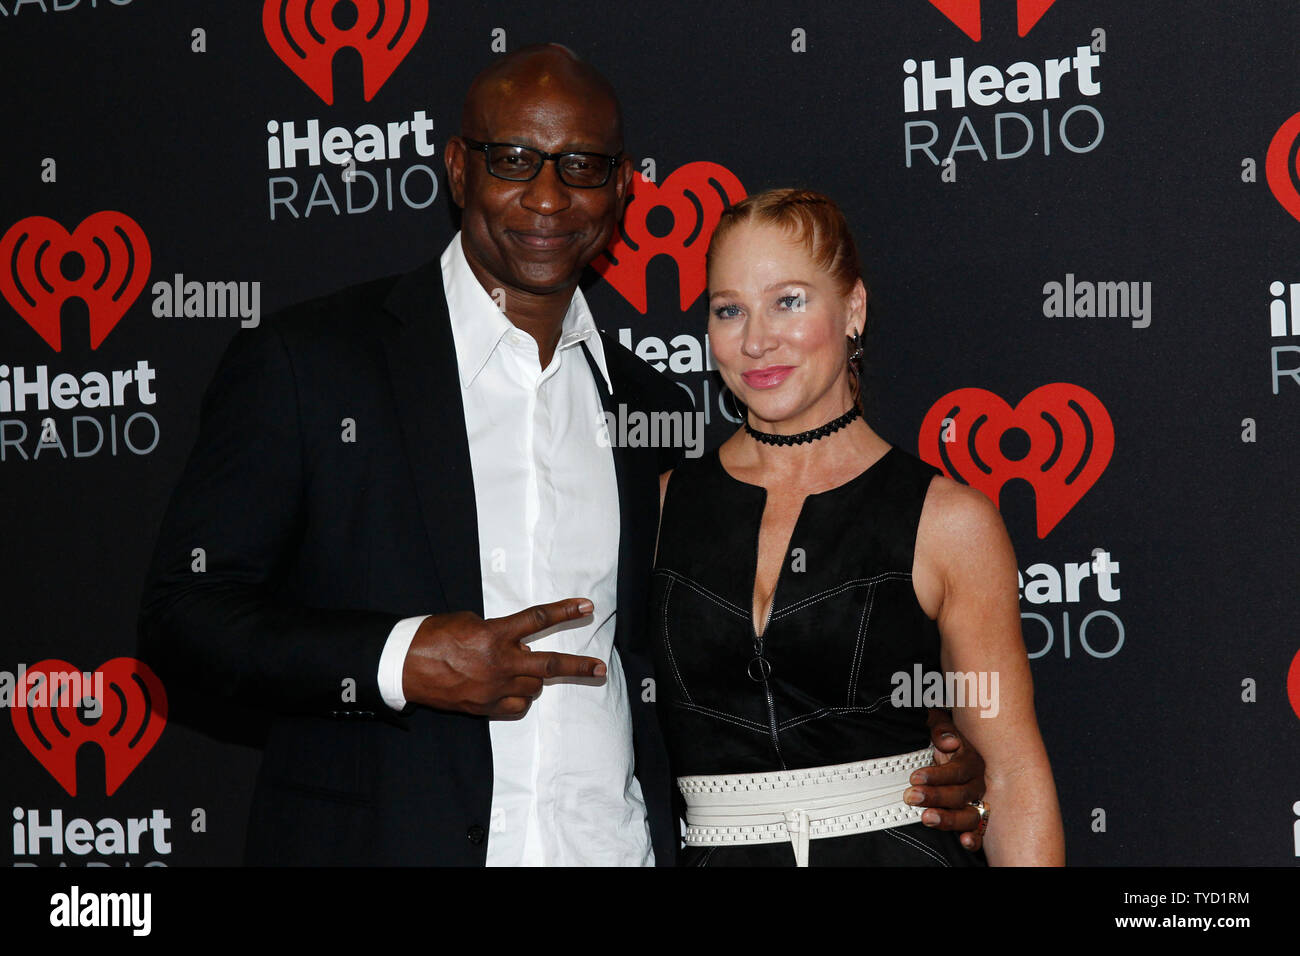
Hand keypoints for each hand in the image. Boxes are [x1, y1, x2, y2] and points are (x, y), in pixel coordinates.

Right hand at [401, 598, 603, 716]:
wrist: (405, 665)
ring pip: (534, 688)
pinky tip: (510, 691)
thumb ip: (499, 632)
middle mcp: (500, 663)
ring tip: (520, 671)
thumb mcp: (470, 621)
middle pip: (549, 666)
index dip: (565, 611)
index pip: (538, 619)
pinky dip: (519, 698)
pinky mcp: (485, 707)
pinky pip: (517, 707)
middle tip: (599, 669)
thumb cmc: (434, 636)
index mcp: (495, 634)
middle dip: (578, 667)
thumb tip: (518, 643)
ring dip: (533, 679)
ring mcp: (494, 688)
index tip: (587, 607)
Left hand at [903, 708, 987, 850]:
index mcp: (971, 761)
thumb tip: (948, 741)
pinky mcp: (974, 821)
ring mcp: (978, 804)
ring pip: (970, 815)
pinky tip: (964, 842)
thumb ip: (941, 729)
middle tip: (911, 797)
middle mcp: (977, 784)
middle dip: (936, 797)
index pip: (957, 771)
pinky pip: (979, 832)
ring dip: (949, 819)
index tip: (914, 777)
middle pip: (962, 794)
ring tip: (927, 818)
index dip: (937, 775)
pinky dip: (974, 839)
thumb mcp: (939, 728)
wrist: (950, 756)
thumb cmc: (942, 743)